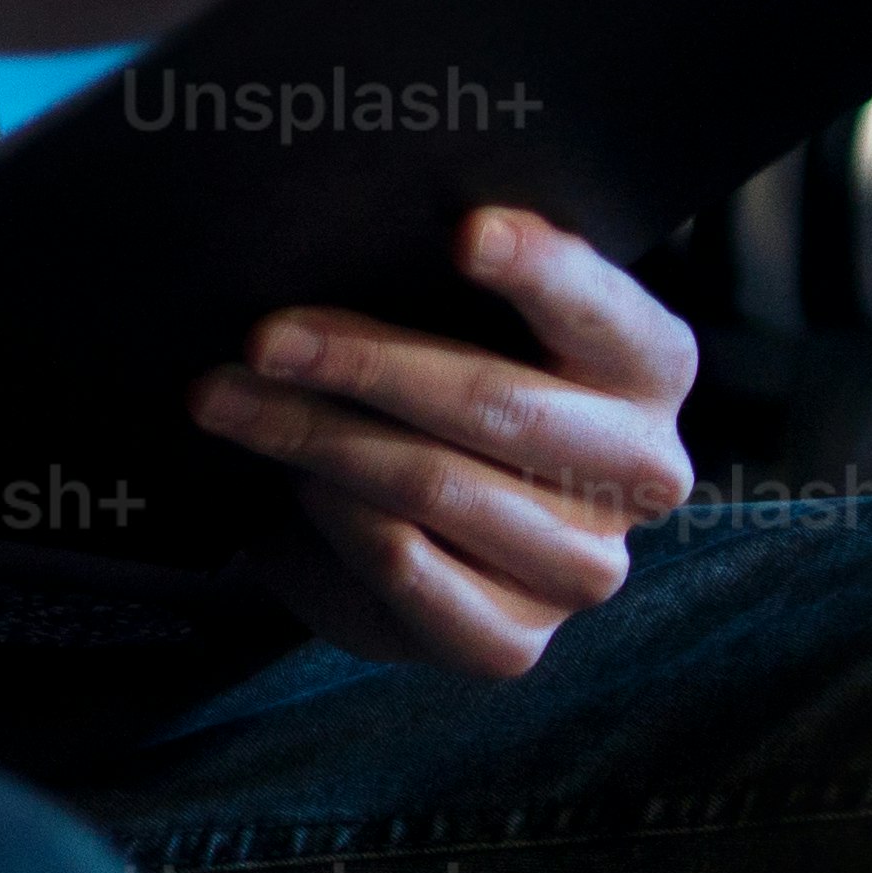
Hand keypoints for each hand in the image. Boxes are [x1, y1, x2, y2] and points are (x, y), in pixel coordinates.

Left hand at [187, 204, 698, 678]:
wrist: (412, 519)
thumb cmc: (440, 382)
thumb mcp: (457, 320)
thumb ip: (445, 283)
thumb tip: (346, 234)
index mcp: (647, 367)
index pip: (602, 310)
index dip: (538, 268)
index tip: (464, 232)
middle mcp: (640, 471)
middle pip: (495, 403)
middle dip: (365, 362)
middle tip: (262, 337)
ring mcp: (584, 567)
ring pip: (431, 485)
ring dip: (311, 437)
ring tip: (224, 399)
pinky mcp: (512, 640)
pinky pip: (406, 567)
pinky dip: (334, 516)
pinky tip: (289, 481)